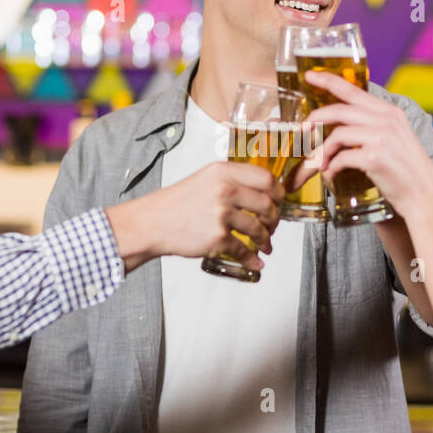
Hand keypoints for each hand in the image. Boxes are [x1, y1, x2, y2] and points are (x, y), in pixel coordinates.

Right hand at [107, 161, 282, 273]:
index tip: (279, 201)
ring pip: (258, 228)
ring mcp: (221, 213)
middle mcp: (225, 189)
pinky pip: (244, 250)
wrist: (152, 223)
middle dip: (274, 219)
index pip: (266, 178)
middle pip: (268, 204)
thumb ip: (232, 181)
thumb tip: (261, 194)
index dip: (278, 192)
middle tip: (272, 225)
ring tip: (265, 244)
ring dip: (266, 239)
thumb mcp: (205, 179)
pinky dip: (252, 259)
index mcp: (223, 172)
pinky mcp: (217, 237)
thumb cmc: (176, 203)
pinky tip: (255, 261)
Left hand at [301, 70, 432, 213]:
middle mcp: (387, 120)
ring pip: (337, 134)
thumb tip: (341, 124)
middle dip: (316, 118)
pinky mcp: (375, 158)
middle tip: (303, 129)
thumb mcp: (396, 138)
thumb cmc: (407, 172)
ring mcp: (382, 138)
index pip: (353, 90)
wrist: (424, 196)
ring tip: (321, 164)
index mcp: (390, 112)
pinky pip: (342, 158)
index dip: (328, 81)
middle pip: (339, 110)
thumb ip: (374, 126)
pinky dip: (332, 167)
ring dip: (324, 151)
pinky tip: (332, 174)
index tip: (309, 76)